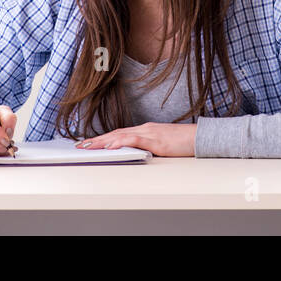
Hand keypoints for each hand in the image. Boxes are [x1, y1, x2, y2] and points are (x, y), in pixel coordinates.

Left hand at [75, 122, 196, 156]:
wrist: (199, 136)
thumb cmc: (183, 141)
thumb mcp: (163, 143)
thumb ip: (149, 145)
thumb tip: (137, 151)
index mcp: (145, 130)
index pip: (119, 133)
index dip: (104, 138)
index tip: (90, 143)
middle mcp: (144, 129)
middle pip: (116, 133)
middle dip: (97, 140)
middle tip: (81, 146)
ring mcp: (149, 133)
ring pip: (121, 135)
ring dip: (103, 141)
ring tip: (89, 147)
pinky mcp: (155, 140)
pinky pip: (134, 140)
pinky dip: (120, 142)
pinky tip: (111, 146)